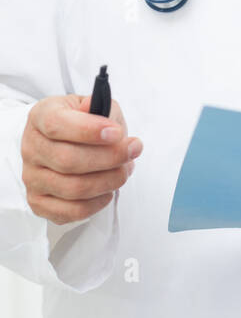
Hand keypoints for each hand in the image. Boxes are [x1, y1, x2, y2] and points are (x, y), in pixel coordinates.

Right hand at [21, 95, 142, 225]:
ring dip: (109, 180)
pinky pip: (72, 210)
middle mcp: (31, 147)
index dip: (88, 130)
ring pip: (74, 188)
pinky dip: (98, 202)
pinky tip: (108, 189)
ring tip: (125, 169)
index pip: (56, 125)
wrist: (69, 144)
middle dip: (110, 158)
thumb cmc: (84, 124)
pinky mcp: (39, 202)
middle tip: (133, 151)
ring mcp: (32, 177)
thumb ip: (101, 108)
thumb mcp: (95, 107)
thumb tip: (103, 115)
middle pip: (68, 160)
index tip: (117, 132)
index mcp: (41, 117)